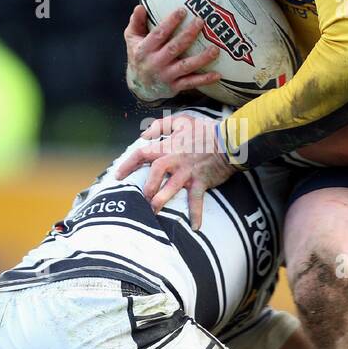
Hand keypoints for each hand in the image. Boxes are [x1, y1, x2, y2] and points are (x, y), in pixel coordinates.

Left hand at [115, 110, 234, 228]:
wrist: (229, 140)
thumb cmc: (205, 130)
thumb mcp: (181, 121)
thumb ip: (160, 125)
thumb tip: (144, 134)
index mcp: (168, 146)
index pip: (142, 154)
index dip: (128, 164)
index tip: (118, 175)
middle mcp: (175, 161)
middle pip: (154, 174)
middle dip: (146, 187)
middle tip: (141, 198)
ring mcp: (188, 173)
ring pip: (170, 188)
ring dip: (161, 201)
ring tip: (153, 211)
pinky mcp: (201, 182)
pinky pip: (197, 200)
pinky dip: (196, 214)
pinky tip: (195, 227)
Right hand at [123, 5, 221, 101]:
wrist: (140, 86)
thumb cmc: (138, 56)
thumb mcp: (131, 39)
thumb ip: (136, 22)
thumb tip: (140, 7)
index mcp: (144, 49)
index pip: (158, 34)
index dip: (170, 22)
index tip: (183, 10)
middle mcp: (155, 63)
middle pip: (174, 48)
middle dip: (188, 34)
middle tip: (201, 21)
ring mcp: (166, 75)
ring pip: (185, 66)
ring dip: (201, 58)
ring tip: (215, 49)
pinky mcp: (175, 86)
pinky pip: (191, 83)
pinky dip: (204, 80)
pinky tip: (217, 75)